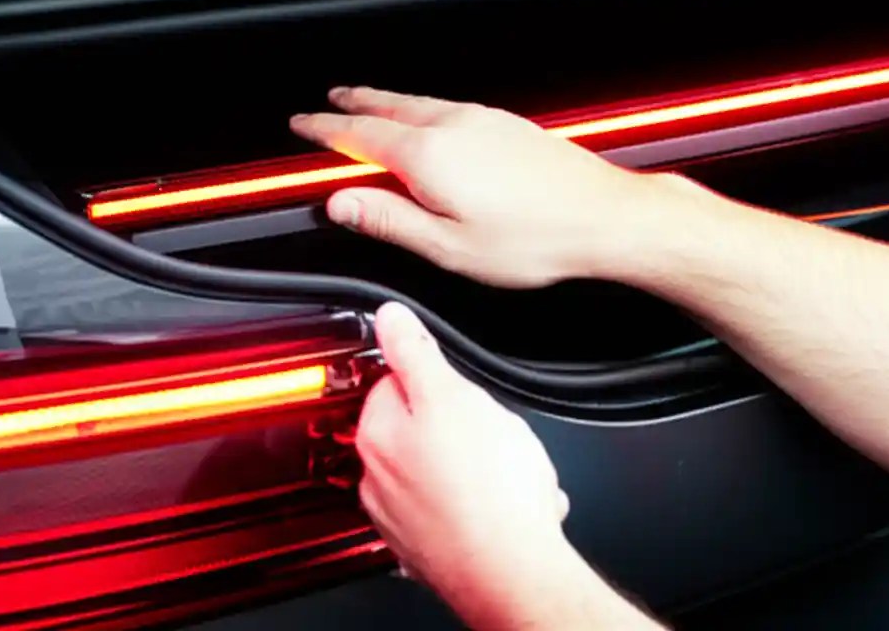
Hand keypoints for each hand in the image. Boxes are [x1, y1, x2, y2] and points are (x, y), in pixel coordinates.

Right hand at [290, 87, 696, 287]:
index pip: (360, 135)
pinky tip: (433, 122)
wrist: (605, 218)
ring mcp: (487, 122)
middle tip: (330, 100)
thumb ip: (391, 222)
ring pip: (422, 104)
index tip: (303, 125)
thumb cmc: (537, 239)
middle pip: (390, 107)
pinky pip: (452, 109)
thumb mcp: (449, 248)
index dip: (326, 130)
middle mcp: (456, 128)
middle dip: (355, 103)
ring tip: (370, 103)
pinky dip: (425, 110)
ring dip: (389, 102)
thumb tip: (344, 205)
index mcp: (431, 158)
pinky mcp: (511, 126)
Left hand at [356, 301, 571, 614]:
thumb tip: (390, 317)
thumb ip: (415, 352)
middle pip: (421, 426)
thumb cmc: (489, 491)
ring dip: (477, 467)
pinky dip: (481, 505)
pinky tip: (505, 505)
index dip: (437, 380)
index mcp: (377, 434)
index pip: (395, 381)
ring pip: (443, 470)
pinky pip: (457, 509)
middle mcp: (377, 478)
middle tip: (491, 433)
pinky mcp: (427, 547)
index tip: (460, 390)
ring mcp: (400, 517)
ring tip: (507, 474)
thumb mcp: (454, 396)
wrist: (511, 570)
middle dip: (461, 425)